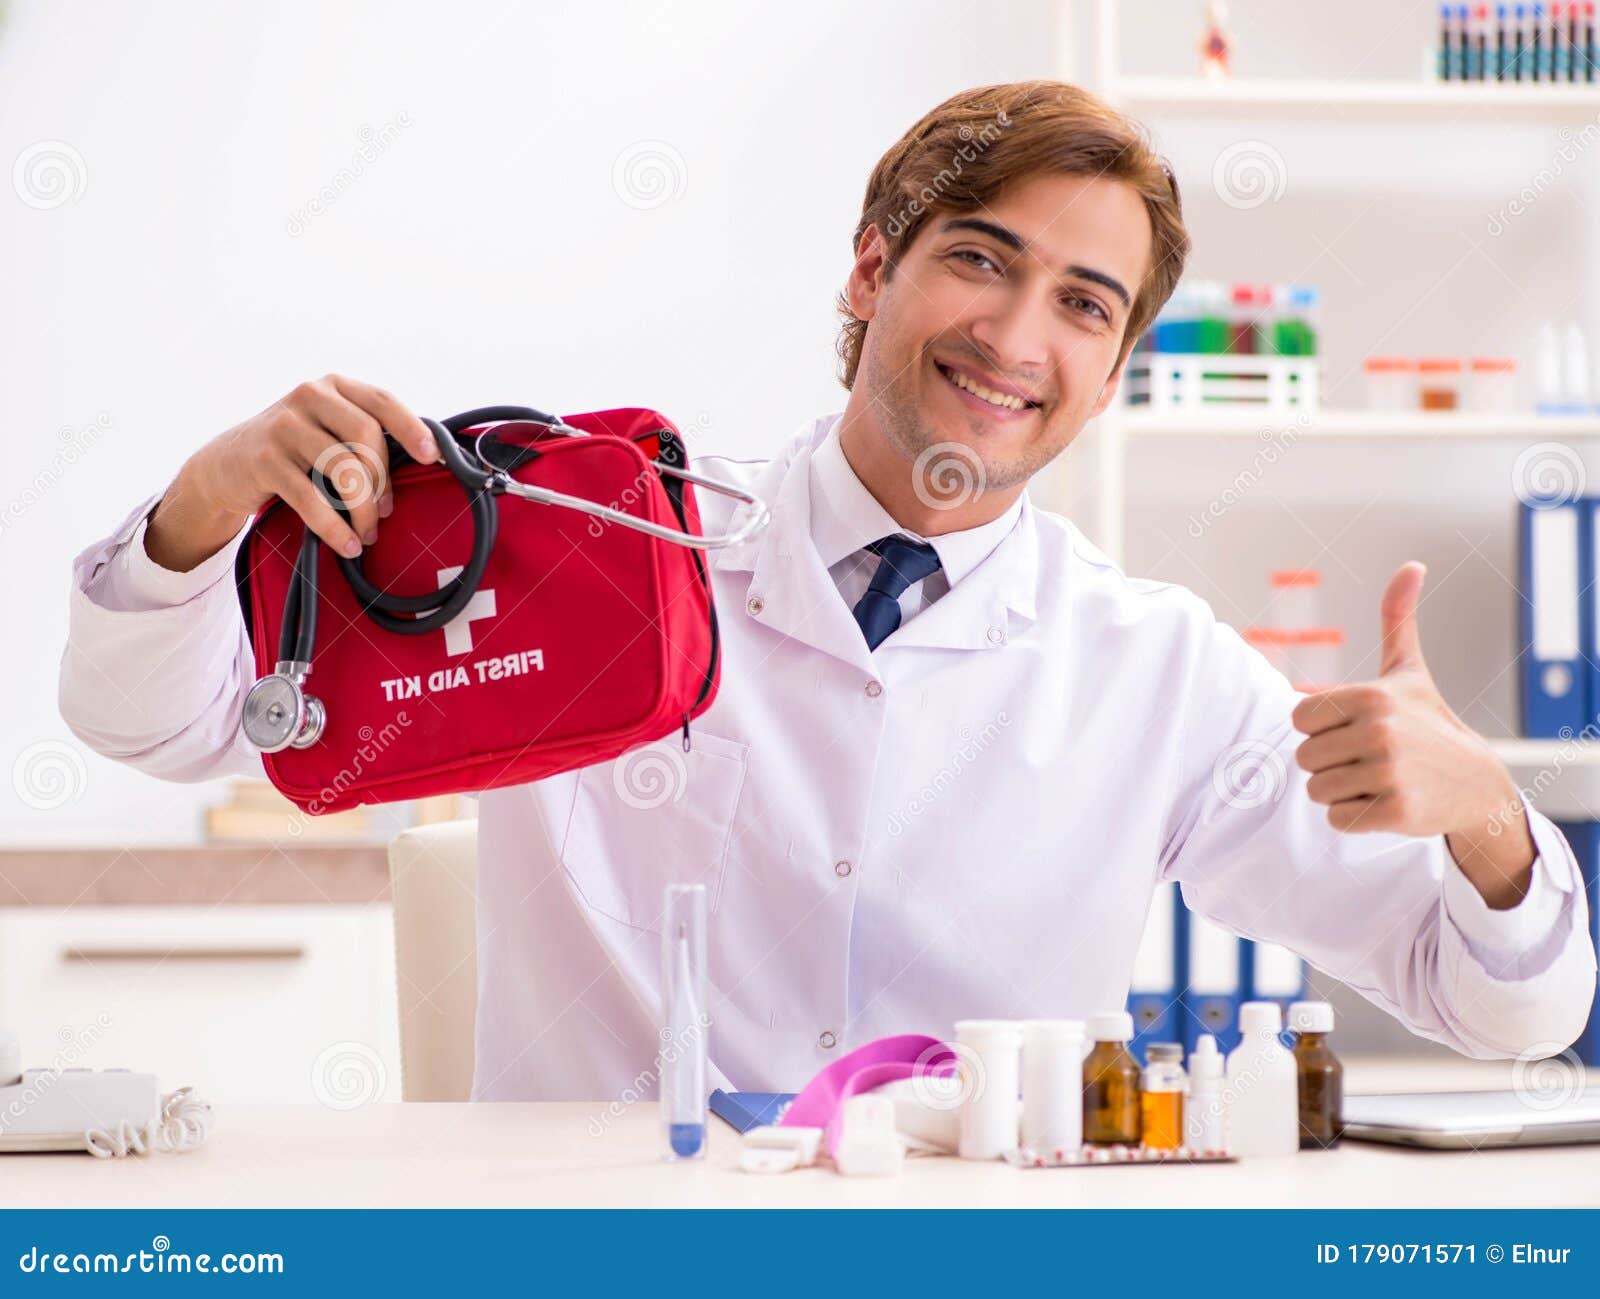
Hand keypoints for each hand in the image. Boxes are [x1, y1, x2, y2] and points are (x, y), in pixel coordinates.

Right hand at [145, 374, 438, 571]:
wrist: (226, 466)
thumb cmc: (294, 452)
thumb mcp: (328, 431)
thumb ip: (365, 437)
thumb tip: (422, 463)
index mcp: (333, 387)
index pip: (382, 400)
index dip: (411, 428)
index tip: (432, 457)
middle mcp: (309, 396)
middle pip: (368, 437)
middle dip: (383, 482)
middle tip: (384, 513)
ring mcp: (284, 425)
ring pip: (344, 469)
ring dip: (362, 510)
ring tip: (365, 535)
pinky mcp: (265, 459)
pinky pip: (312, 498)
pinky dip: (334, 527)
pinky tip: (347, 545)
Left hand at [1291, 562, 1533, 906]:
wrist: (1476, 784)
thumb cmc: (1429, 723)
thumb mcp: (1409, 671)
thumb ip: (1398, 620)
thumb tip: (1411, 566)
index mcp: (1370, 696)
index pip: (1299, 719)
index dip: (1322, 728)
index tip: (1356, 728)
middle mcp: (1378, 731)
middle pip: (1304, 758)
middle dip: (1329, 763)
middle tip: (1369, 759)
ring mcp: (1388, 772)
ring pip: (1317, 790)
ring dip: (1341, 791)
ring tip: (1378, 779)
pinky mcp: (1395, 810)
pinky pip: (1337, 819)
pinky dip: (1354, 816)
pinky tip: (1385, 802)